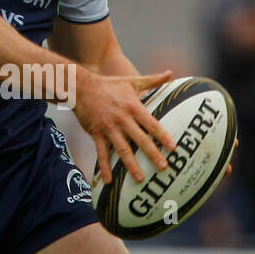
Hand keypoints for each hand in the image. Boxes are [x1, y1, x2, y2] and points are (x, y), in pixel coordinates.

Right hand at [73, 68, 176, 184]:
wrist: (82, 87)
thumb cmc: (109, 84)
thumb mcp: (132, 81)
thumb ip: (153, 80)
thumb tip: (170, 73)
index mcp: (134, 107)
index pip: (152, 124)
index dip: (163, 136)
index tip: (173, 148)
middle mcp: (123, 119)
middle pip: (140, 140)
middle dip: (152, 154)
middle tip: (163, 167)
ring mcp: (109, 128)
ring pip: (122, 149)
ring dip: (131, 165)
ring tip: (140, 178)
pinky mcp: (96, 134)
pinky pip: (102, 153)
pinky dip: (104, 167)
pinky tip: (109, 180)